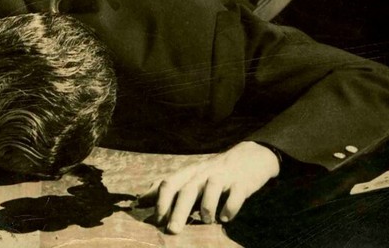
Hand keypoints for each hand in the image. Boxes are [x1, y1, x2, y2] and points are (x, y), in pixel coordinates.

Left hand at [142, 141, 279, 232]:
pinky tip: (227, 218)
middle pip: (188, 189)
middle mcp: (204, 173)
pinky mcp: (242, 182)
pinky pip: (236, 194)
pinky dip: (230, 207)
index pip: (171, 183)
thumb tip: (139, 201)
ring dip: (207, 207)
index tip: (155, 219)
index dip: (162, 200)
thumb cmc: (214, 172)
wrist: (250, 157)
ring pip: (211, 188)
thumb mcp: (190, 178)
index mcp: (190, 173)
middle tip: (172, 230)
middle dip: (179, 210)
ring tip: (207, 222)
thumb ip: (167, 189)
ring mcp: (223, 176)